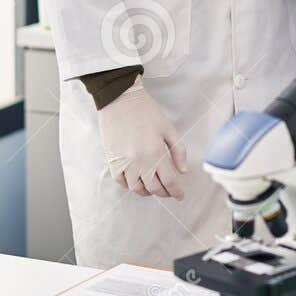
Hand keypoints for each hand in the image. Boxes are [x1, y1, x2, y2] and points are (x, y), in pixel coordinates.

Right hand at [97, 77, 187, 198]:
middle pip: (154, 188)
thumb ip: (178, 151)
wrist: (120, 100)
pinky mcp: (112, 161)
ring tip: (154, 187)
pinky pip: (121, 182)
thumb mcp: (168, 128)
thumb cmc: (146, 111)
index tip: (180, 196)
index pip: (169, 181)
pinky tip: (137, 181)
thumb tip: (183, 171)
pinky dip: (131, 186)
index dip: (177, 192)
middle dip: (164, 193)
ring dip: (147, 192)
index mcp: (156, 152)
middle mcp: (140, 161)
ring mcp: (124, 163)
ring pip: (137, 188)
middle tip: (169, 191)